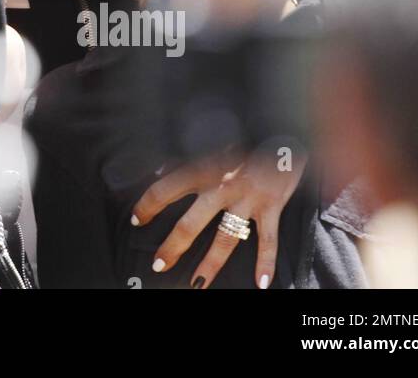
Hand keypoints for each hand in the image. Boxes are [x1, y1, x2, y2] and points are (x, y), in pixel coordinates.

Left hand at [132, 148, 305, 288]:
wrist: (281, 133)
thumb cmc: (241, 139)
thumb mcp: (209, 143)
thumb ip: (182, 159)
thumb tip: (156, 170)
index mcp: (201, 169)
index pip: (164, 190)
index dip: (147, 206)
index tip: (136, 219)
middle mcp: (220, 187)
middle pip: (190, 224)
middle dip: (173, 247)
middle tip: (159, 264)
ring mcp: (246, 200)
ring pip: (225, 239)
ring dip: (209, 264)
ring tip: (195, 284)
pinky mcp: (270, 208)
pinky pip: (268, 240)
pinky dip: (266, 263)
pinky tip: (260, 284)